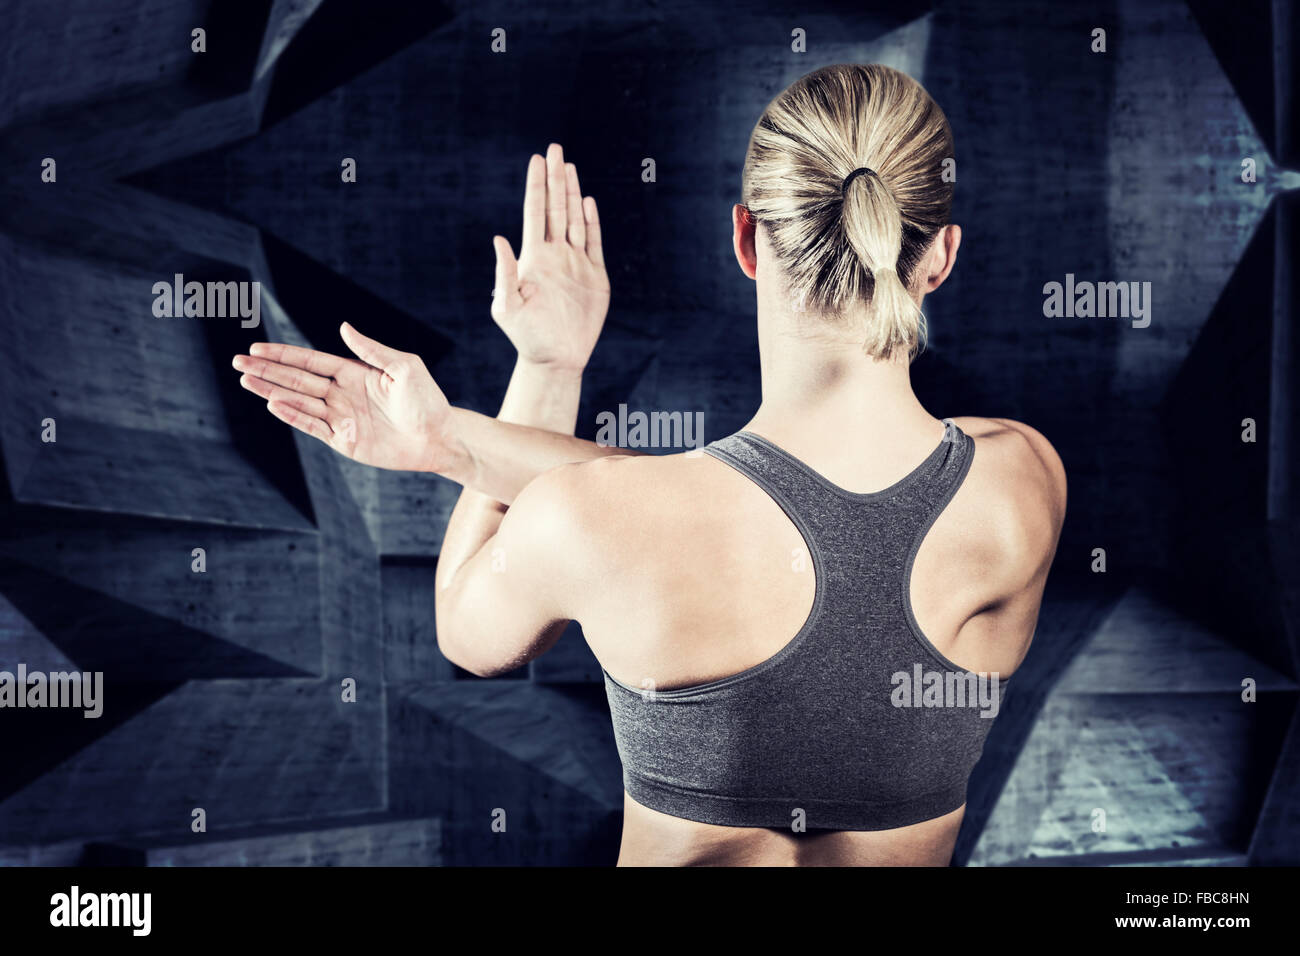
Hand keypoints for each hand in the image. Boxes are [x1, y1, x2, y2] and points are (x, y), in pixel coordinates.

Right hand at [232, 323, 459, 472]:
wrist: (440, 438)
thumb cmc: (427, 400)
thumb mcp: (404, 367)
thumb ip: (372, 350)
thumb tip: (343, 327)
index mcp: (354, 373)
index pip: (310, 361)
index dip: (283, 355)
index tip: (256, 348)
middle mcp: (343, 395)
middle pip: (297, 380)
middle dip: (267, 371)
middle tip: (238, 362)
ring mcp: (341, 418)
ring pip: (299, 402)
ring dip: (272, 391)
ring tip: (245, 381)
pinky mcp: (344, 441)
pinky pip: (313, 426)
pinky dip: (293, 415)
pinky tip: (273, 403)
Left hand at [491, 143, 608, 372]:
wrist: (555, 359)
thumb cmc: (525, 336)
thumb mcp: (507, 307)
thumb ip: (504, 274)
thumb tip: (499, 239)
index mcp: (534, 258)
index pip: (535, 213)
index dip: (536, 186)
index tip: (536, 159)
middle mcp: (555, 255)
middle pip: (556, 209)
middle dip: (555, 179)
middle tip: (554, 149)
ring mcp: (576, 264)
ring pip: (575, 220)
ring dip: (572, 193)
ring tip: (569, 167)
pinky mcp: (595, 277)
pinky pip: (594, 243)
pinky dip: (592, 222)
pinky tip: (587, 202)